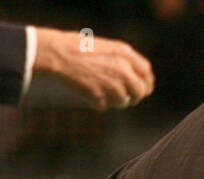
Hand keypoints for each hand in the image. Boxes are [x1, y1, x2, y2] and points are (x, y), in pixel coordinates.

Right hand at [33, 27, 154, 109]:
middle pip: (141, 92)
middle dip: (135, 97)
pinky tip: (86, 90)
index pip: (146, 72)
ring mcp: (112, 84)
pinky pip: (104, 106)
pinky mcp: (100, 96)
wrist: (57, 53)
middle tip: (126, 99)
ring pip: (122, 101)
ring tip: (97, 88)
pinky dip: (96, 102)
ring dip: (113, 100)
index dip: (147, 83)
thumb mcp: (106, 46)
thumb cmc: (77, 47)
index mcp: (125, 54)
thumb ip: (123, 60)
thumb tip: (135, 77)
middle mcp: (123, 69)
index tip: (144, 89)